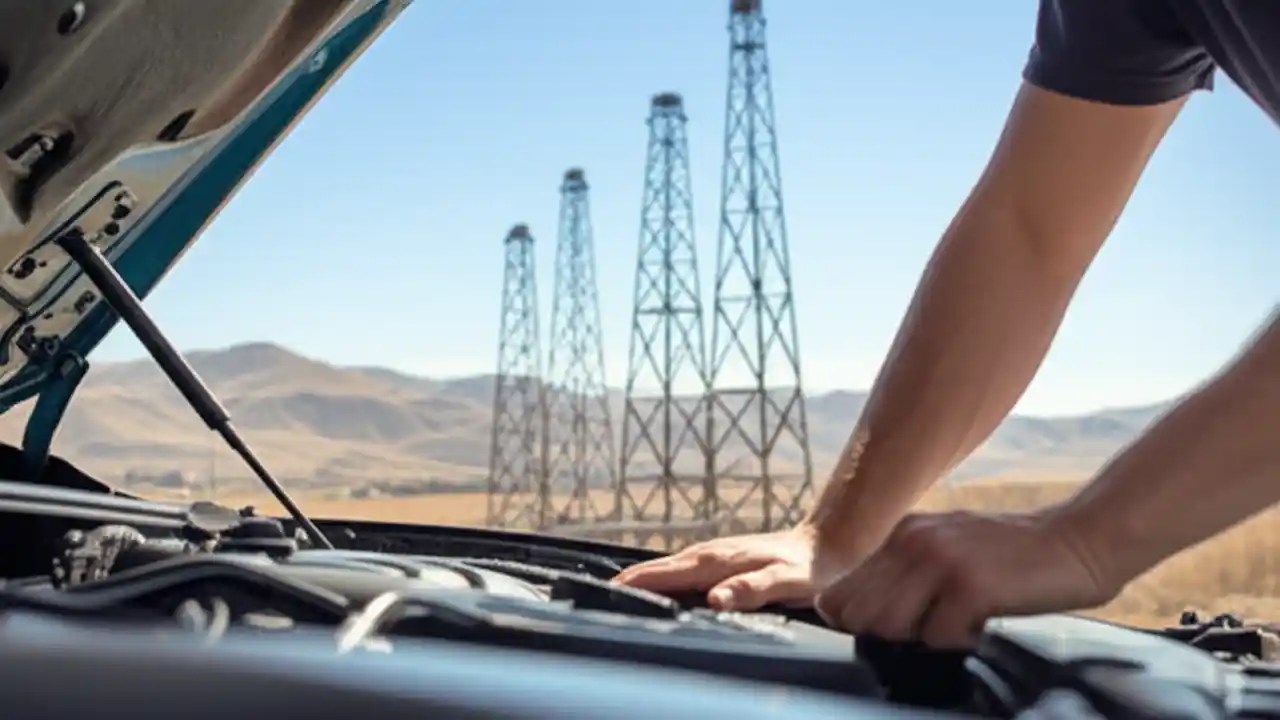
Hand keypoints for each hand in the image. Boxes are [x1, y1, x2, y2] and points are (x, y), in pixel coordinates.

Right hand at [612, 525, 844, 610]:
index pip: (665, 574)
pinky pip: (678, 570)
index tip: (607, 592)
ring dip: (640, 579)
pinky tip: (654, 588)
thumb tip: (715, 600)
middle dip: (627, 581)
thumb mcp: (786, 583)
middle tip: (594, 596)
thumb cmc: (808, 568)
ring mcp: (711, 555)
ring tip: (613, 594)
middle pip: (657, 568)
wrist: (825, 544)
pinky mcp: (717, 559)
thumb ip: (751, 590)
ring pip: (666, 567)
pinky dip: (659, 578)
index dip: (636, 584)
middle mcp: (708, 554)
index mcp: (717, 562)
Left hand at [814, 509, 1115, 648]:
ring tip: (955, 621)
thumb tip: (843, 612)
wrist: (1076, 542)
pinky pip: (938, 639)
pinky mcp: (970, 586)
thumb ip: (899, 572)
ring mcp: (940, 561)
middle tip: (931, 626)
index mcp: (901, 532)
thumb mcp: (943, 547)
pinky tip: (983, 623)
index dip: (857, 621)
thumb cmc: (1009, 557)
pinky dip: (960, 643)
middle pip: (859, 614)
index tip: (893, 625)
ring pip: (890, 628)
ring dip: (922, 638)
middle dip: (887, 634)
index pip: (840, 592)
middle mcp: (912, 541)